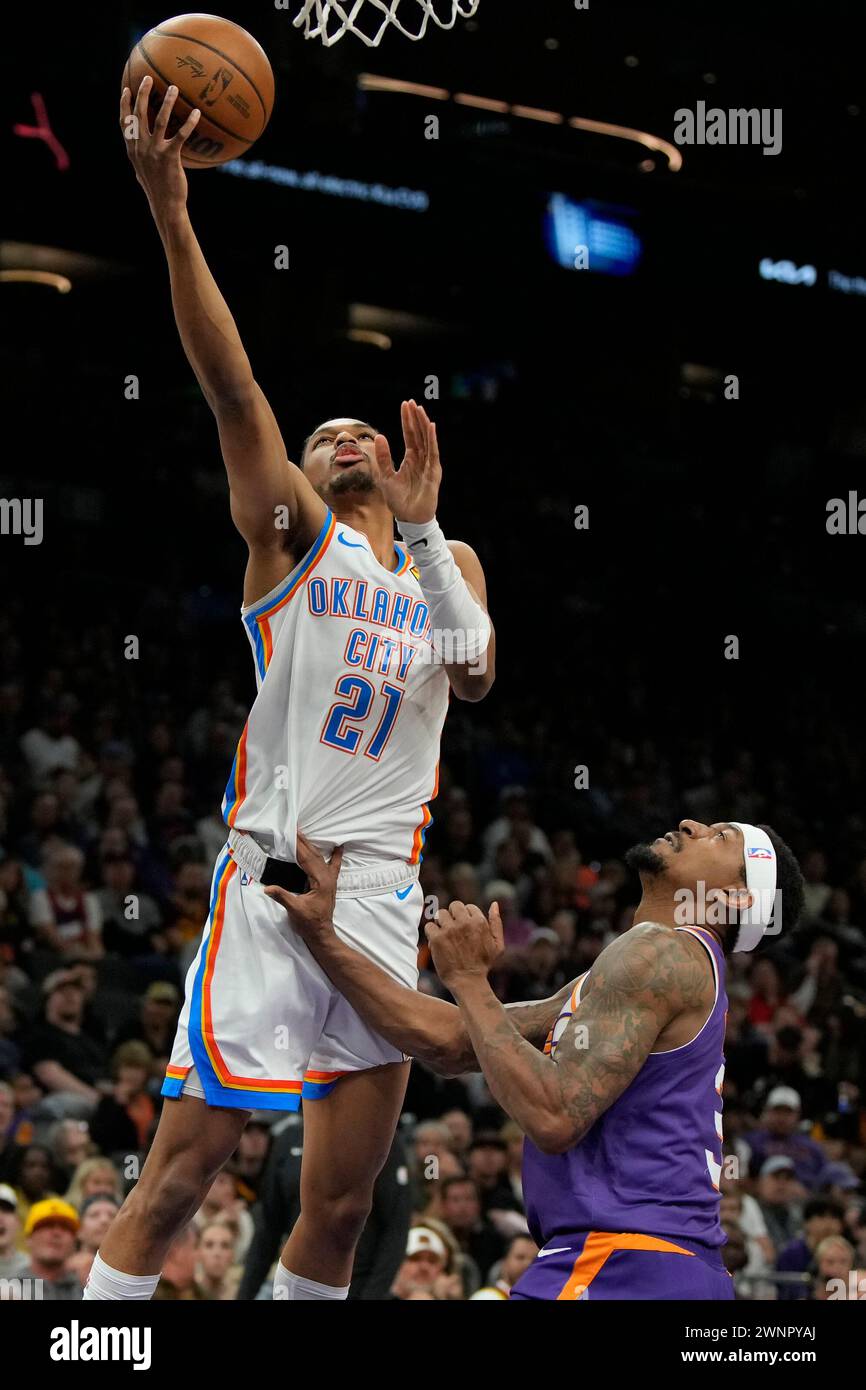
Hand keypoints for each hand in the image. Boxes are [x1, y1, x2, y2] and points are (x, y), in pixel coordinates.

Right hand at [119, 77, 200, 220]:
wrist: (165, 205)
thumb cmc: (157, 189)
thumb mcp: (143, 171)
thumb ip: (141, 156)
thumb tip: (143, 149)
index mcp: (132, 149)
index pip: (124, 122)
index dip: (124, 104)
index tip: (127, 89)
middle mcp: (140, 147)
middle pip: (139, 114)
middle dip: (142, 93)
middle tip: (148, 78)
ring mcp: (154, 151)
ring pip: (159, 120)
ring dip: (166, 101)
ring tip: (173, 88)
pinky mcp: (169, 157)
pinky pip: (180, 135)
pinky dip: (189, 123)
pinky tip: (196, 113)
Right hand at [264, 833, 342, 939]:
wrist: (321, 934)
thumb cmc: (308, 923)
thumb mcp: (294, 910)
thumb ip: (282, 897)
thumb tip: (267, 888)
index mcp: (320, 880)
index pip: (306, 858)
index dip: (297, 845)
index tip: (290, 833)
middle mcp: (327, 877)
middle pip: (314, 855)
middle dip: (303, 841)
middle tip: (294, 828)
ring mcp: (330, 880)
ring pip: (320, 858)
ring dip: (311, 845)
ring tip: (303, 834)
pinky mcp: (330, 884)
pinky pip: (334, 866)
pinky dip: (336, 856)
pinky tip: (340, 847)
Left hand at [372, 400, 441, 522]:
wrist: (408, 518)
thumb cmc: (398, 500)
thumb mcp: (385, 476)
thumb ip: (383, 457)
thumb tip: (379, 436)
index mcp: (410, 459)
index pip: (409, 435)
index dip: (407, 420)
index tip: (405, 405)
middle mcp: (421, 459)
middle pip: (419, 434)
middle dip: (415, 418)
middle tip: (411, 402)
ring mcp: (429, 465)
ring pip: (426, 440)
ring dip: (423, 424)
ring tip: (419, 409)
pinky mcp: (433, 473)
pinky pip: (433, 453)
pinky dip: (432, 440)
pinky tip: (430, 427)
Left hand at [425, 900, 502, 988]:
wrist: (468, 982)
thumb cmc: (483, 965)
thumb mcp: (498, 945)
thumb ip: (496, 922)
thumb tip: (494, 904)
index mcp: (479, 922)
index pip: (468, 907)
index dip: (465, 918)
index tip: (464, 929)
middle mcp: (464, 923)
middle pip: (454, 906)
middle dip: (453, 916)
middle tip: (453, 930)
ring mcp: (450, 930)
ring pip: (440, 914)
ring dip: (441, 923)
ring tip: (444, 936)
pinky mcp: (437, 938)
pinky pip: (429, 926)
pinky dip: (431, 933)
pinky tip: (437, 943)